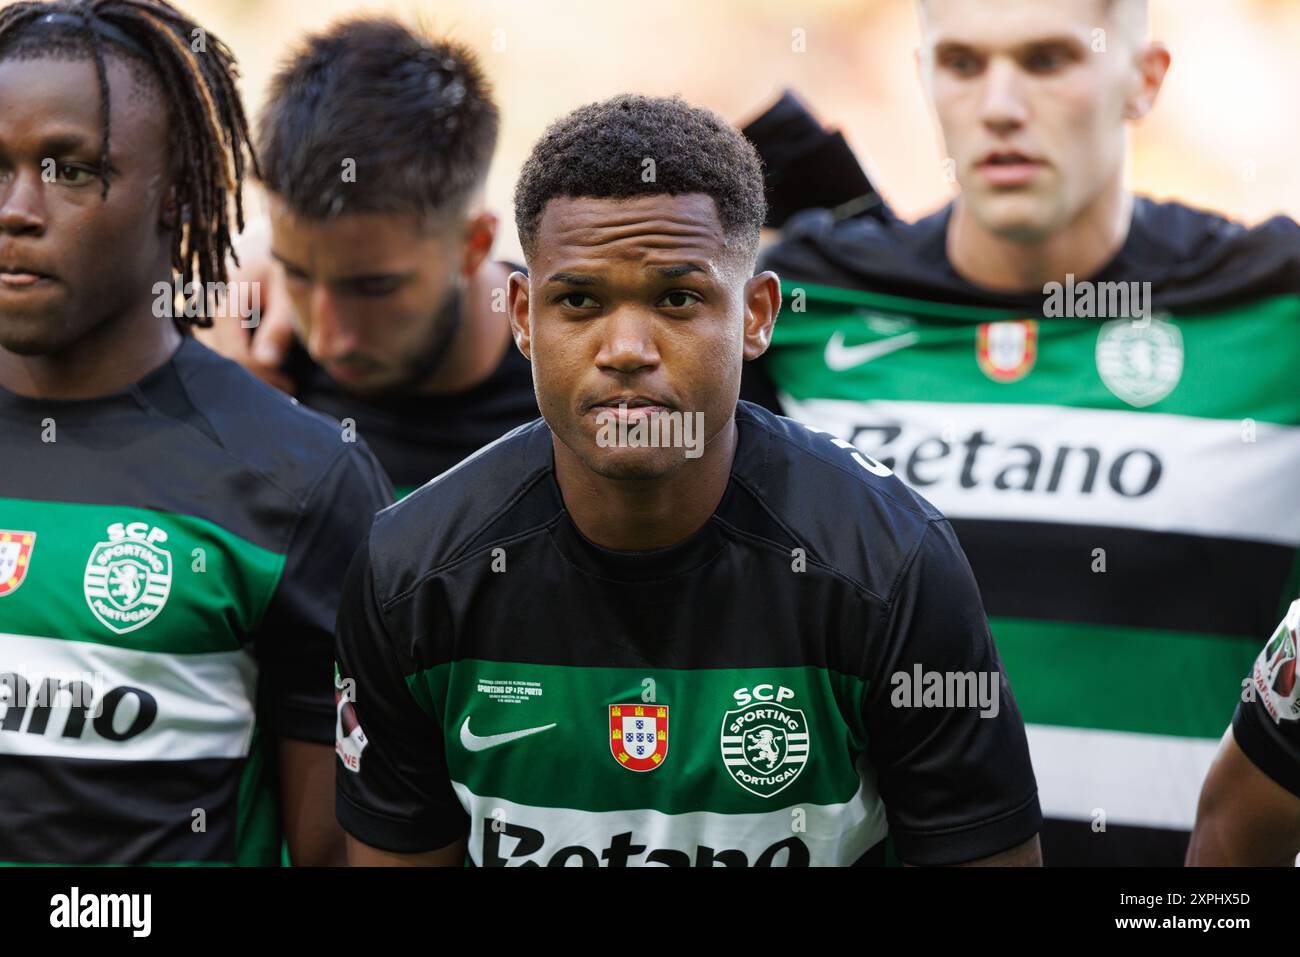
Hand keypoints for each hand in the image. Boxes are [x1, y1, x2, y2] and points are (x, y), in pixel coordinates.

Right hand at [194, 217, 298, 394]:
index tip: (288, 387)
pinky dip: (244, 354)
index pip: (234, 352)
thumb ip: (279, 326)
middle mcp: (213, 299)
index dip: (260, 376)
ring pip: (220, 349)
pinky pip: (223, 338)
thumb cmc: (293, 259)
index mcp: (229, 295)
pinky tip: (266, 362)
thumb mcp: (292, 291)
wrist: (286, 227)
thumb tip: (264, 362)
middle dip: (253, 376)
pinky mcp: (219, 304)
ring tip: (280, 379)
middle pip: (222, 354)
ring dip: (248, 367)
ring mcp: (212, 302)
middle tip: (286, 388)